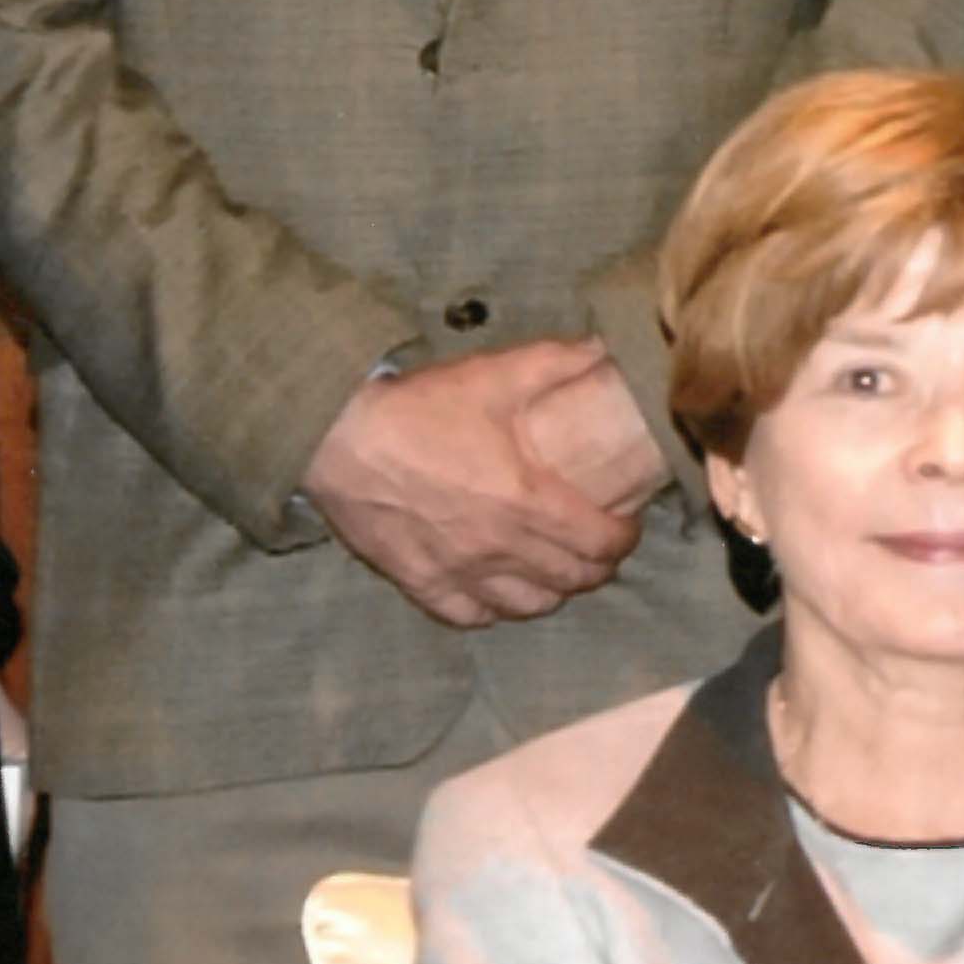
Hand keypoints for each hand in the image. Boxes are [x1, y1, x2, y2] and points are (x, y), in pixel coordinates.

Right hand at [304, 342, 650, 626]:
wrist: (338, 437)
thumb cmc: (419, 407)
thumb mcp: (494, 374)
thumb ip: (557, 363)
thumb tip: (606, 347)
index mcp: (527, 500)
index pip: (601, 543)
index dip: (624, 538)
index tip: (625, 523)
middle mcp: (499, 546)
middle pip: (572, 580)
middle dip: (597, 567)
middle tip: (597, 548)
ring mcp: (459, 571)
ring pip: (527, 606)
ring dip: (552, 592)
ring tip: (555, 571)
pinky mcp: (420, 583)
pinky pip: (471, 616)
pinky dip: (493, 608)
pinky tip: (498, 590)